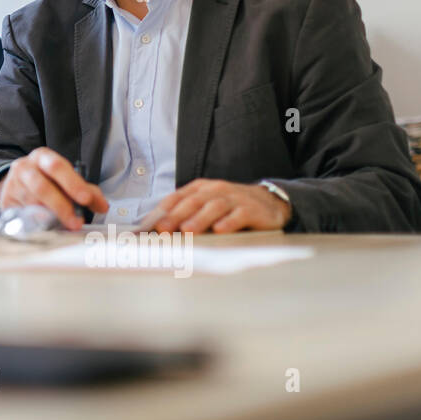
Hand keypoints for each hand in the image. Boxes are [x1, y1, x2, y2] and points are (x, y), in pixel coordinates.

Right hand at [0, 147, 108, 228]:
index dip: (73, 183)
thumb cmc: (46, 180)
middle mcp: (24, 168)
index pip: (57, 166)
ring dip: (51, 218)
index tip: (86, 199)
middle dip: (61, 205)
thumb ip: (86, 190)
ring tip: (67, 225)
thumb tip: (102, 205)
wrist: (15, 185)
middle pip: (41, 186)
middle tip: (77, 221)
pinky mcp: (6, 204)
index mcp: (42, 157)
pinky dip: (37, 224)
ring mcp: (13, 186)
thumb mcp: (65, 179)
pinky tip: (48, 227)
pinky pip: (23, 217)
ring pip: (32, 204)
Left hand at [151, 179, 290, 233]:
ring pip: (214, 206)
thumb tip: (159, 231)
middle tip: (163, 229)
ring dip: (200, 219)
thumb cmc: (231, 208)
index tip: (150, 225)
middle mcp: (216, 190)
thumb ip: (186, 215)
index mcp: (201, 188)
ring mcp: (235, 198)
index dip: (163, 211)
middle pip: (193, 201)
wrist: (269, 203)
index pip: (178, 197)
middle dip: (176, 215)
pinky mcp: (252, 209)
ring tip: (187, 231)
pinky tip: (220, 230)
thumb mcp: (207, 206)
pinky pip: (239, 215)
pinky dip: (229, 222)